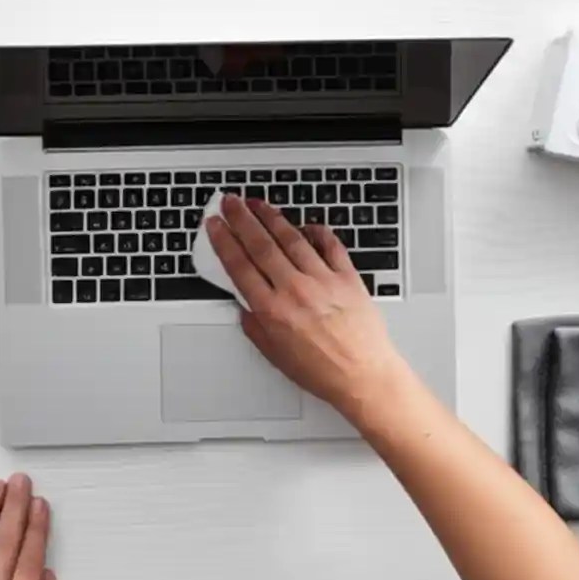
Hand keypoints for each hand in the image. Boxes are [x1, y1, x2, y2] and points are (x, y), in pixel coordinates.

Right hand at [206, 195, 409, 418]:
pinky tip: (307, 224)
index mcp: (273, 310)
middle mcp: (295, 290)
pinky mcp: (347, 278)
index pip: (240, 265)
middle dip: (241, 219)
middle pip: (261, 245)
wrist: (363, 377)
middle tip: (231, 202)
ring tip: (259, 204)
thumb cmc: (323, 372)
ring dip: (272, 217)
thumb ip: (256, 327)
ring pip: (292, 239)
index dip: (224, 240)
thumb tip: (246, 307)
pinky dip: (318, 231)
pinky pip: (330, 245)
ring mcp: (323, 280)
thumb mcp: (275, 355)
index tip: (215, 225)